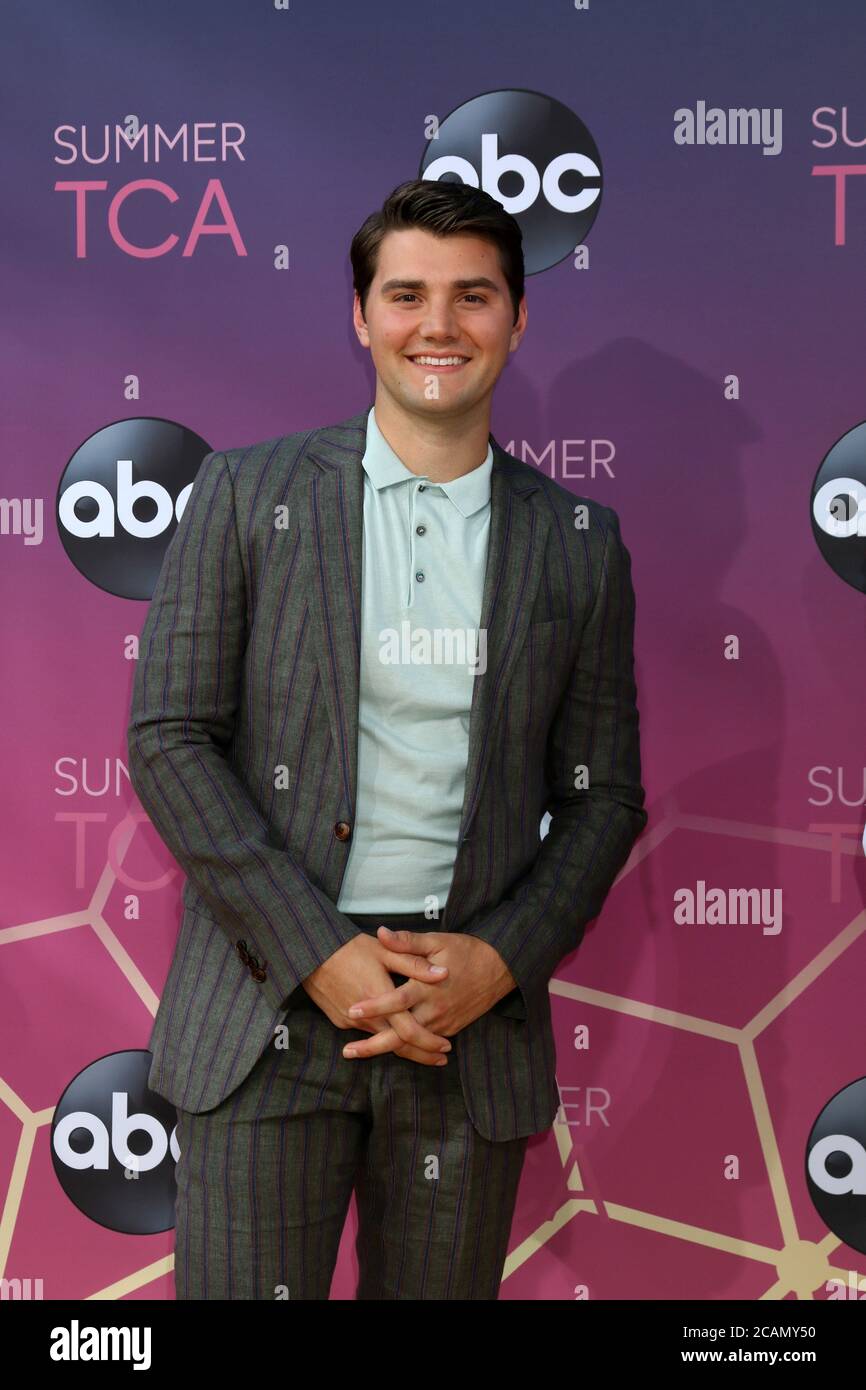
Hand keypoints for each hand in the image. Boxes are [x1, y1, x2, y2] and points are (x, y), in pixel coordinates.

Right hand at [301, 931, 452, 1065]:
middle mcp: (367, 1017)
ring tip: (423, 1049)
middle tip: (441, 1059)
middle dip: (422, 1054)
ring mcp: (351, 1023)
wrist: (310, 954)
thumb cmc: (350, 948)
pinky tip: (394, 1034)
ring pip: (382, 1041)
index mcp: (381, 999)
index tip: (446, 1048)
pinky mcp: (340, 1022)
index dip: (430, 1042)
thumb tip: (443, 973)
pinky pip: (366, 1033)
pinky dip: (383, 1037)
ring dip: (403, 1047)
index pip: (410, 1031)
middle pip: (398, 1044)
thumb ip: (414, 965)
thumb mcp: (385, 951)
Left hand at [339, 926, 517, 1059]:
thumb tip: (381, 932)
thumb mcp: (437, 941)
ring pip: (411, 1044)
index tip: (351, 1010)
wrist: (501, 968)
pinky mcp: (450, 1029)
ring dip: (385, 1049)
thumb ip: (407, 942)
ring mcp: (443, 1023)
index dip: (374, 1007)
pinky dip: (406, 1046)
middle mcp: (434, 1010)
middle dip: (373, 1046)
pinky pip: (424, 1042)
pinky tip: (387, 1045)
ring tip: (359, 1051)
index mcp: (428, 987)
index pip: (396, 1002)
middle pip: (400, 1035)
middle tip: (347, 1051)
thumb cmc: (467, 951)